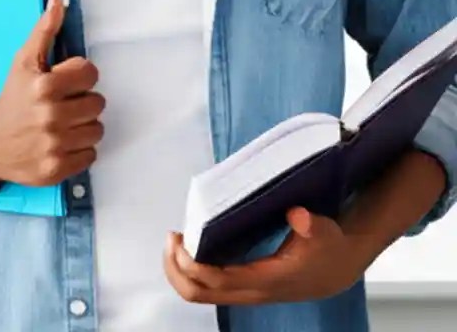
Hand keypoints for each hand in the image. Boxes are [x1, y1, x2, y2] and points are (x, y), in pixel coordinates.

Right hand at [0, 0, 104, 186]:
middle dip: (82, 102)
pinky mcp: (56, 169)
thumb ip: (45, 29)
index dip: (79, 76)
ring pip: (97, 129)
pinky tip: (60, 143)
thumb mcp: (23, 61)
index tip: (63, 83)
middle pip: (98, 103)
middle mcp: (50, 115)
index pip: (91, 73)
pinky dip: (78, 150)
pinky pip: (91, 155)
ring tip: (61, 125)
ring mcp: (54, 145)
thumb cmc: (11, 99)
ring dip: (82, 127)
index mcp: (45, 86)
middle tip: (61, 105)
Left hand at [164, 207, 373, 304]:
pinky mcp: (243, 288)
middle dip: (176, 269)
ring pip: (200, 295)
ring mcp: (245, 293)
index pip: (217, 280)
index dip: (192, 263)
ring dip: (179, 272)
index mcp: (267, 280)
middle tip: (172, 238)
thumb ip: (312, 224)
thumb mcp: (326, 232)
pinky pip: (208, 289)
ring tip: (175, 243)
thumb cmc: (328, 247)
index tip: (180, 238)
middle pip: (199, 294)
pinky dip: (191, 272)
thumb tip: (297, 215)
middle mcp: (252, 292)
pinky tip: (190, 248)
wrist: (338, 268)